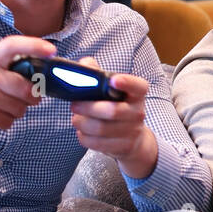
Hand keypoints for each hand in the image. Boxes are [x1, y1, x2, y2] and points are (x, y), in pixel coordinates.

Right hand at [0, 36, 52, 149]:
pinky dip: (4, 122)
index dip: (34, 46)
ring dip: (14, 112)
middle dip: (31, 98)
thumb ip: (8, 70)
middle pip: (27, 88)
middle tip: (21, 99)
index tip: (52, 51)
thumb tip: (40, 78)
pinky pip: (8, 122)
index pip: (12, 45)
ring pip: (20, 108)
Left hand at [69, 57, 157, 178]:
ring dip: (82, 123)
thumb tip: (84, 64)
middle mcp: (138, 112)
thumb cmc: (116, 106)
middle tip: (74, 105)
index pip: (137, 86)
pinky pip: (97, 143)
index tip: (113, 80)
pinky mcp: (123, 147)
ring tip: (76, 119)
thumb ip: (97, 73)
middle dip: (88, 108)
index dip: (126, 82)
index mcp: (137, 93)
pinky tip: (82, 131)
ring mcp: (132, 131)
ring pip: (101, 129)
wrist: (132, 138)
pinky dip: (84, 137)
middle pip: (112, 111)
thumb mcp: (111, 89)